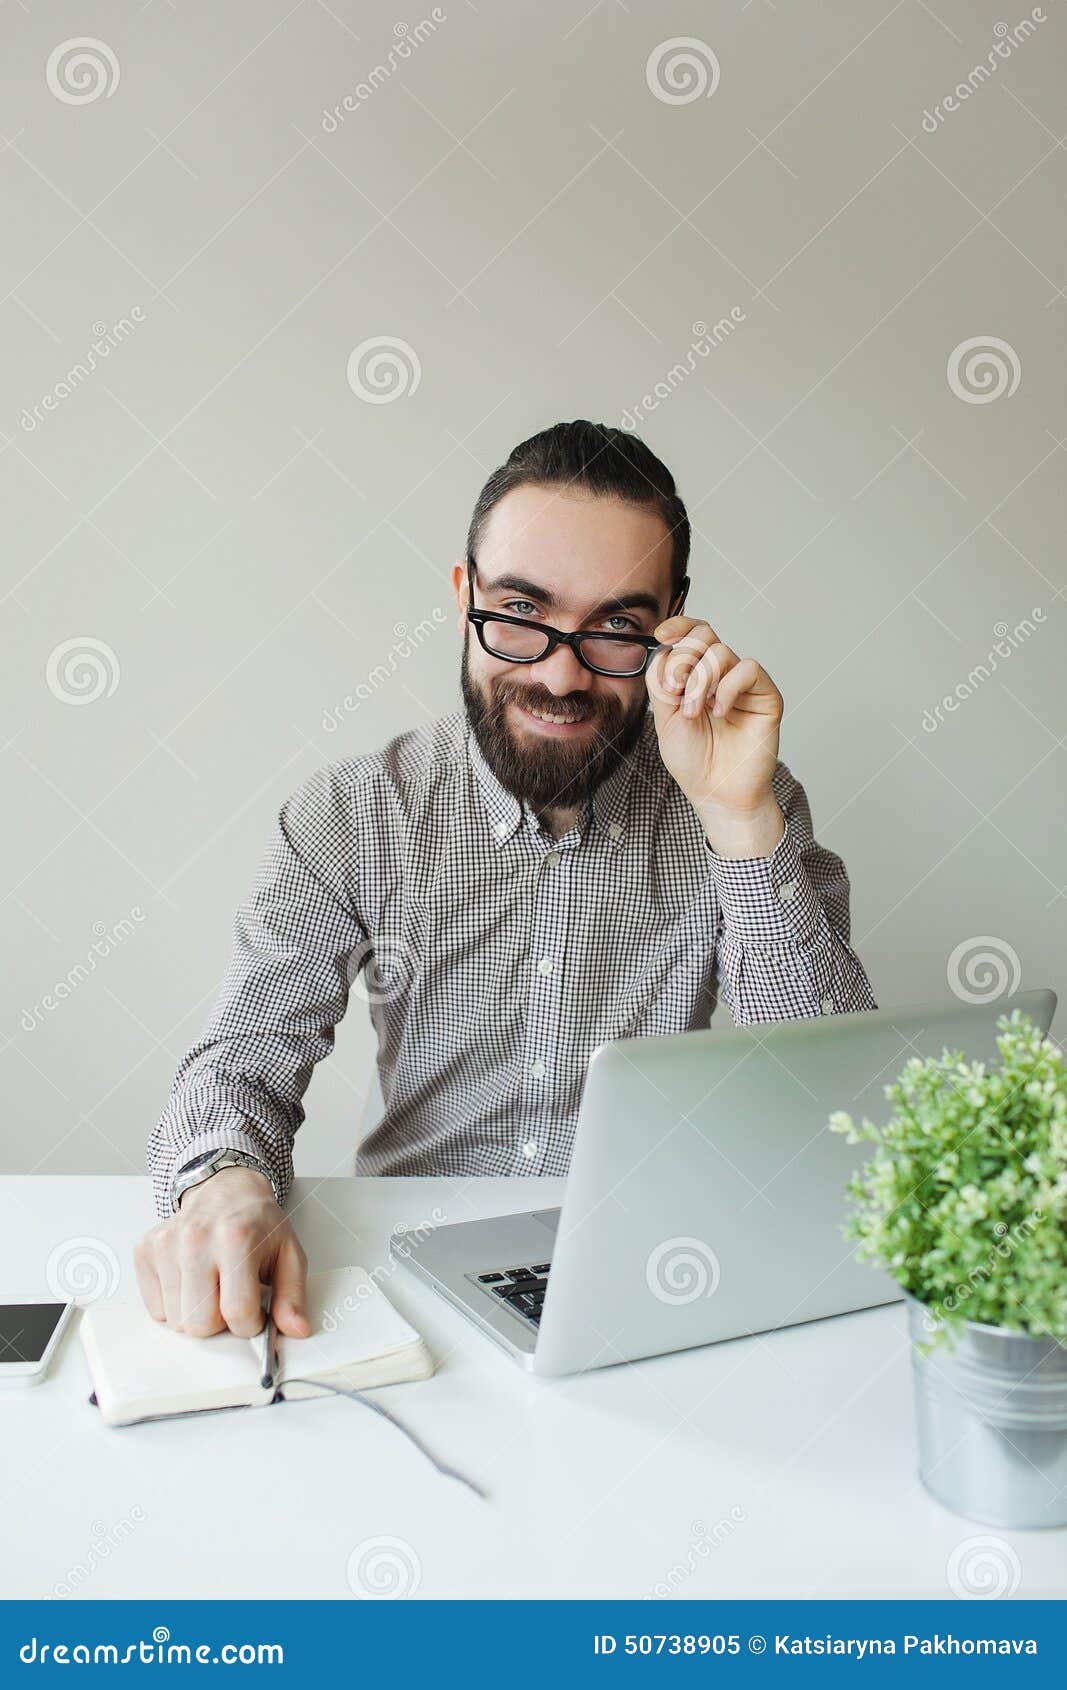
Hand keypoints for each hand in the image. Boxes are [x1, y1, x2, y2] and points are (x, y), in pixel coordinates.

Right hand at [134, 1166, 310, 1339]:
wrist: (226, 1190)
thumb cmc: (257, 1223)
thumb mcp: (288, 1254)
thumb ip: (293, 1296)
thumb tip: (297, 1329)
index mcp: (236, 1238)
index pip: (238, 1310)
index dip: (251, 1324)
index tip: (256, 1314)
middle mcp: (196, 1239)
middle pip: (200, 1323)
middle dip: (221, 1323)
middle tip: (232, 1299)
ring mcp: (166, 1245)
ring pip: (177, 1321)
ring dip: (198, 1314)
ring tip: (212, 1287)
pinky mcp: (146, 1251)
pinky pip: (156, 1310)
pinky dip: (176, 1305)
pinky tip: (192, 1282)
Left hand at [647, 616, 784, 856]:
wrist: (716, 792)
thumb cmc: (693, 761)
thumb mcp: (663, 718)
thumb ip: (661, 682)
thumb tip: (663, 649)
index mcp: (695, 677)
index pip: (691, 635)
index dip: (678, 626)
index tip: (662, 635)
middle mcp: (720, 676)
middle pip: (704, 635)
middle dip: (684, 657)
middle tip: (676, 689)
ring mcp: (743, 685)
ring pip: (721, 651)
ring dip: (700, 681)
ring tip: (695, 712)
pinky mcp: (765, 696)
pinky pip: (748, 669)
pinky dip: (728, 688)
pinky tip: (720, 712)